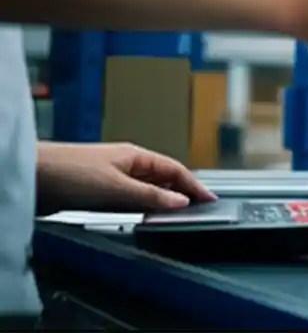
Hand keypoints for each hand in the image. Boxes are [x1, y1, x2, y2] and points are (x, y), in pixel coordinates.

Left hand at [35, 142, 216, 214]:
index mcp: (136, 156)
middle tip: (198, 210)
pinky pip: (127, 199)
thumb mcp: (118, 188)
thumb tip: (180, 201)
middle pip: (162, 179)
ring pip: (145, 190)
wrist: (31, 175)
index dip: (195, 185)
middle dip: (181, 193)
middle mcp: (125, 165)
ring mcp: (111, 177)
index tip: (210, 199)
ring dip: (160, 201)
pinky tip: (142, 216)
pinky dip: (140, 207)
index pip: (175, 170)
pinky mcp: (96, 191)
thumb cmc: (69, 172)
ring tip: (176, 216)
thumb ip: (151, 196)